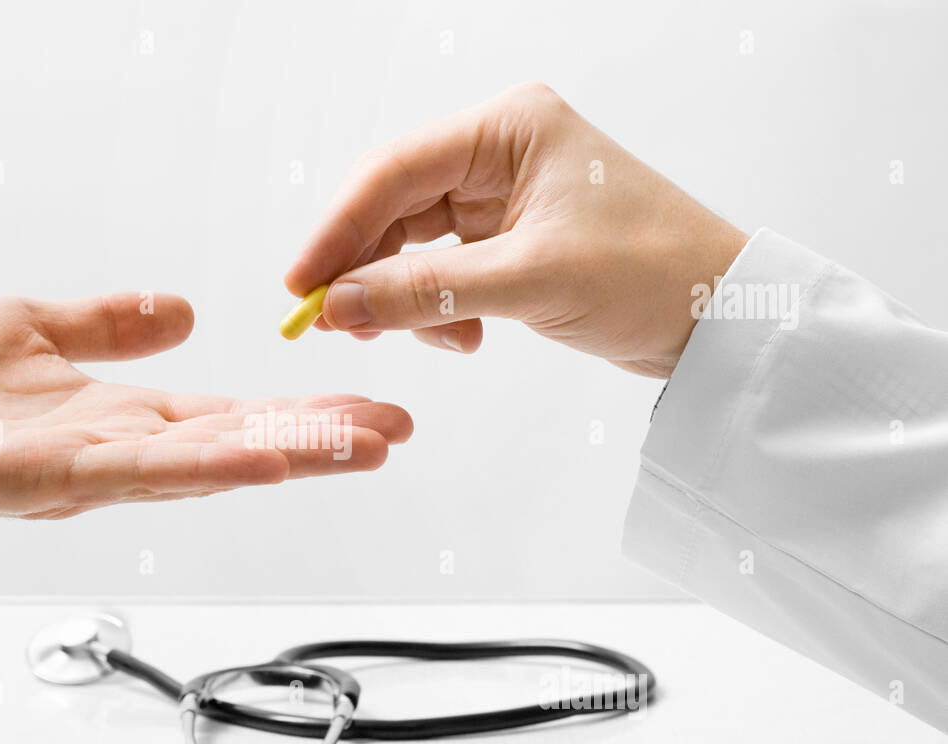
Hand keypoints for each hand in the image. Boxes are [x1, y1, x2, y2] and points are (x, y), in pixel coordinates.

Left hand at [0, 293, 411, 553]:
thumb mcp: (33, 324)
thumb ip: (111, 324)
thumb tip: (187, 311)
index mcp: (122, 417)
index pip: (230, 416)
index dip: (299, 412)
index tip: (368, 403)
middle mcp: (121, 452)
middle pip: (239, 445)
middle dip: (318, 439)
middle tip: (398, 430)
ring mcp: (92, 472)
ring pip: (209, 464)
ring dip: (289, 455)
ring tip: (364, 446)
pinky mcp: (50, 479)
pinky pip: (143, 472)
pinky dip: (211, 466)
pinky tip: (268, 457)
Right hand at [286, 83, 748, 377]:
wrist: (720, 316)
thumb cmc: (652, 272)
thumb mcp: (531, 281)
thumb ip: (427, 292)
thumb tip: (338, 304)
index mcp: (508, 129)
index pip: (394, 172)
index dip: (338, 229)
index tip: (299, 284)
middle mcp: (500, 154)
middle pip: (395, 208)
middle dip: (366, 269)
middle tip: (334, 322)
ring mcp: (505, 199)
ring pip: (415, 247)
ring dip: (406, 298)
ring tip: (424, 338)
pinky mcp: (512, 242)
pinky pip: (445, 273)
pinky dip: (440, 309)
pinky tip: (466, 337)